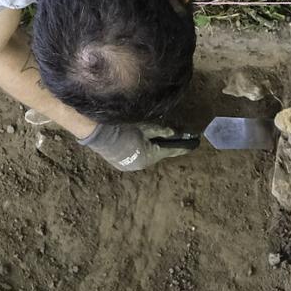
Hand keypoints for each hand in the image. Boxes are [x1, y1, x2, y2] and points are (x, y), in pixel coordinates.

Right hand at [79, 122, 196, 170]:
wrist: (95, 130)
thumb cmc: (122, 125)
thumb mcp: (144, 126)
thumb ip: (160, 130)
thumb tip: (174, 133)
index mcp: (149, 156)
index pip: (171, 150)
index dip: (184, 145)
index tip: (195, 143)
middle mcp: (141, 164)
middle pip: (158, 153)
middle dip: (167, 145)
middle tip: (179, 138)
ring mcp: (129, 165)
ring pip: (146, 154)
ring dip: (152, 146)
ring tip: (158, 138)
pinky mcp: (119, 162)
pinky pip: (136, 155)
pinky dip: (141, 148)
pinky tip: (141, 141)